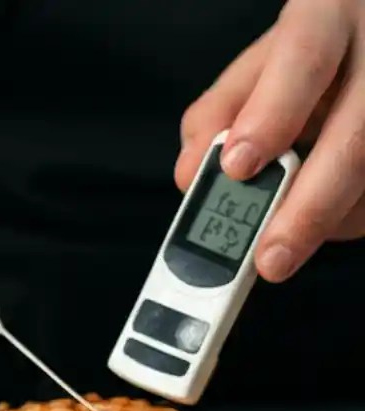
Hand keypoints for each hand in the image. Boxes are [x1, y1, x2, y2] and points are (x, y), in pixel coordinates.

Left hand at [177, 0, 364, 282]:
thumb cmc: (317, 48)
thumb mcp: (260, 63)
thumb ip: (218, 114)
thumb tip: (190, 178)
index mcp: (330, 15)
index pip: (304, 59)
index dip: (271, 116)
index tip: (236, 166)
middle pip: (356, 138)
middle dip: (309, 208)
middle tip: (270, 258)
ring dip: (328, 219)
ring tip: (287, 238)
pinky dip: (348, 215)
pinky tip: (325, 212)